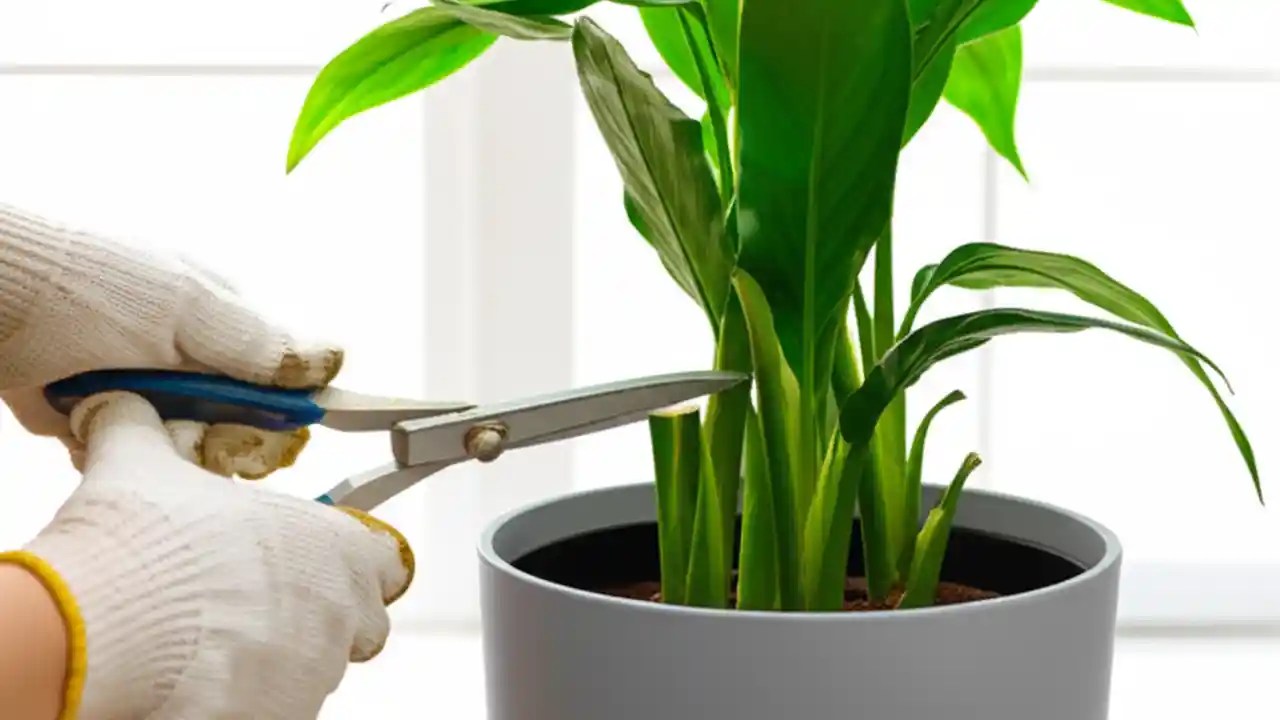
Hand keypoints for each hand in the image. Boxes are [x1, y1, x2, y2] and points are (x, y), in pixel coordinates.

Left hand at [0, 203, 340, 476]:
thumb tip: (333, 362)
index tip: (261, 439)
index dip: (278, 423)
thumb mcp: (188, 312)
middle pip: (239, 432)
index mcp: (227, 326)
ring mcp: (147, 389)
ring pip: (186, 453)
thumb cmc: (85, 286)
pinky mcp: (101, 416)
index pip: (283, 390)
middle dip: (215, 440)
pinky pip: (132, 457)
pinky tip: (94, 427)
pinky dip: (116, 453)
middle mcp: (193, 361)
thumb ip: (261, 346)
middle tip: (183, 425)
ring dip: (162, 447)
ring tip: (122, 414)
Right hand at [4, 391, 413, 718]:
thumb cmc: (146, 543)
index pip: (384, 558)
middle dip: (325, 614)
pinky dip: (251, 694)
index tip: (321, 560)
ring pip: (319, 668)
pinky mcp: (283, 716)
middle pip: (362, 621)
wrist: (104, 625)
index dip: (356, 560)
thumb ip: (149, 430)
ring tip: (219, 637)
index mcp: (338, 546)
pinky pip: (279, 705)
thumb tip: (127, 408)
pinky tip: (204, 675)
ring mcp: (317, 672)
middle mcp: (344, 612)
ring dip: (283, 654)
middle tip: (263, 603)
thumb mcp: (144, 459)